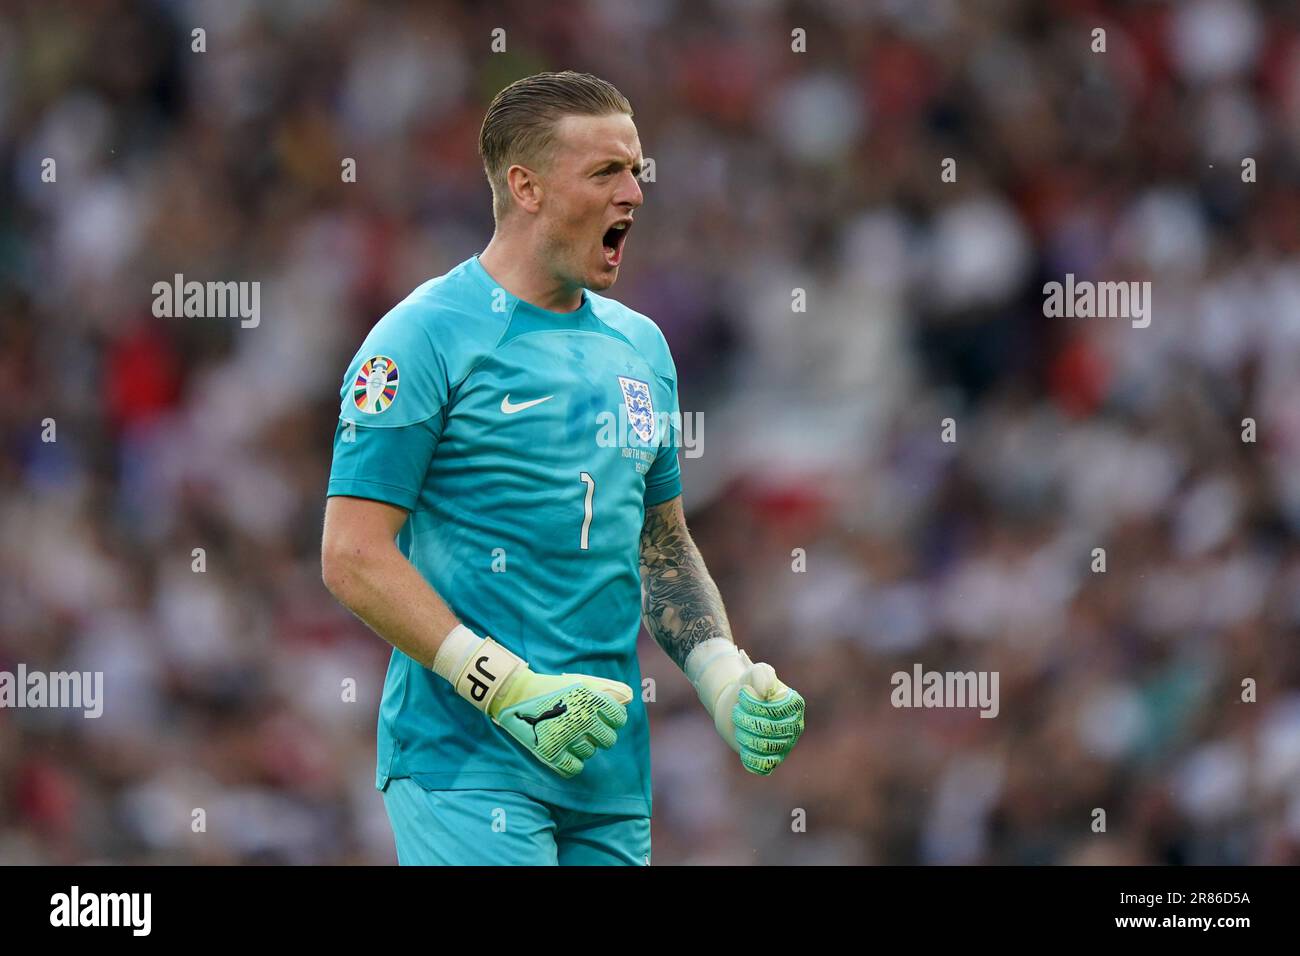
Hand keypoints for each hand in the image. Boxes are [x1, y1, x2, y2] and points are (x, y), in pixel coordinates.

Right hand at [488, 667, 633, 778]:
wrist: (515, 695)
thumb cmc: (552, 688)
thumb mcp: (580, 682)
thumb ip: (607, 689)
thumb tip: (630, 697)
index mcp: (590, 700)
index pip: (619, 717)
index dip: (613, 718)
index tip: (602, 717)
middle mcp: (582, 719)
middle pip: (609, 739)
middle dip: (601, 734)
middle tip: (587, 728)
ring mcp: (566, 737)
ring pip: (591, 753)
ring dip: (584, 746)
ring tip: (570, 735)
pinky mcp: (551, 752)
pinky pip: (574, 768)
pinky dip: (573, 762)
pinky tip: (567, 752)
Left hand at [686, 640, 804, 774]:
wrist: (735, 707)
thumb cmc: (748, 688)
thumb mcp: (753, 673)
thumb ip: (761, 674)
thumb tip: (766, 693)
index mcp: (795, 705)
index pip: (776, 711)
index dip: (754, 704)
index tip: (743, 694)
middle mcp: (795, 727)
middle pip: (769, 730)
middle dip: (746, 719)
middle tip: (736, 711)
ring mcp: (786, 745)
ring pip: (764, 748)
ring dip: (744, 734)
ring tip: (738, 724)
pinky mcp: (774, 760)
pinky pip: (763, 765)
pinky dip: (748, 755)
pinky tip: (742, 742)